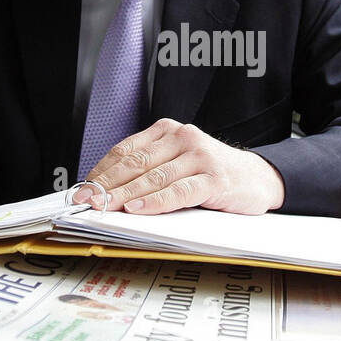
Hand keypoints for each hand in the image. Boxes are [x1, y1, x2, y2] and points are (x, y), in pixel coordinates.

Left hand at [74, 118, 284, 215]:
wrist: (258, 178)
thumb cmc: (211, 174)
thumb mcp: (179, 161)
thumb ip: (150, 168)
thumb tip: (106, 191)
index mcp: (168, 130)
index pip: (126, 150)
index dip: (101, 170)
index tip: (82, 188)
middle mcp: (183, 137)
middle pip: (136, 163)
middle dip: (106, 185)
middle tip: (86, 200)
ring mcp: (200, 156)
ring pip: (154, 177)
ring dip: (125, 195)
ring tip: (105, 207)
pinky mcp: (214, 178)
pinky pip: (178, 190)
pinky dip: (156, 201)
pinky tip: (138, 209)